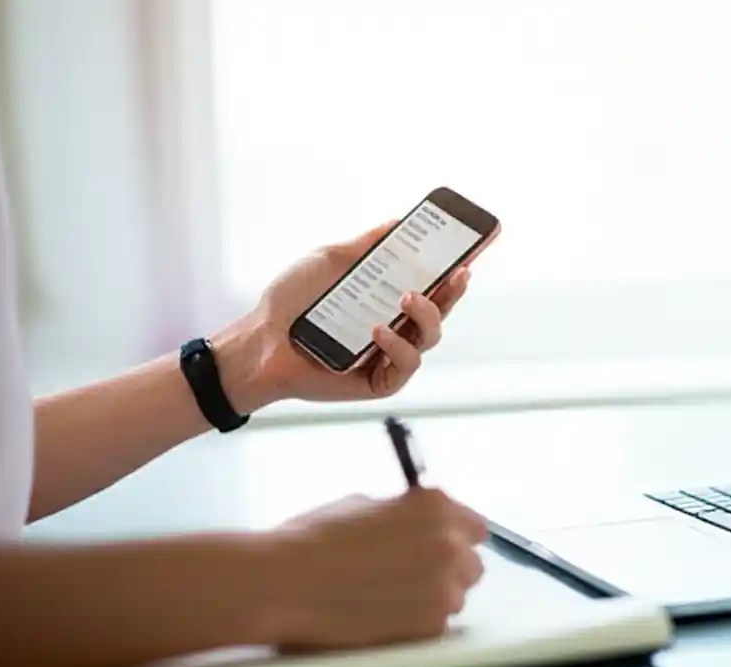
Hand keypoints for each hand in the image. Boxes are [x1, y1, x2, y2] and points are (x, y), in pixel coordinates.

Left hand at [211, 221, 472, 412]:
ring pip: (430, 337)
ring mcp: (388, 354)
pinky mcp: (378, 381)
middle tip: (459, 271)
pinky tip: (379, 330)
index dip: (453, 270)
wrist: (260, 339)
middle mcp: (394, 326)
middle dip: (454, 291)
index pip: (430, 283)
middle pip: (440, 310)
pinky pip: (405, 365)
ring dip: (428, 315)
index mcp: (386, 298)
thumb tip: (399, 221)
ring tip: (407, 298)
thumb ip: (367, 245)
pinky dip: (398, 345)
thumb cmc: (291, 301)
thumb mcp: (331, 260)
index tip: (471, 250)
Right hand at [266, 489, 487, 648]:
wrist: (284, 583)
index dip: (453, 537)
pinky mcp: (429, 626)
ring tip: (387, 596)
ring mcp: (443, 588)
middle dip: (447, 569)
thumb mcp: (363, 505)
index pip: (473, 526)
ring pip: (455, 596)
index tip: (440, 546)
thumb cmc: (313, 541)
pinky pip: (436, 625)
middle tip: (410, 575)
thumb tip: (414, 525)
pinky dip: (415, 622)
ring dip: (432, 597)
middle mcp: (448, 545)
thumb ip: (403, 514)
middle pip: (471, 564)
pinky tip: (381, 614)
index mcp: (435, 507)